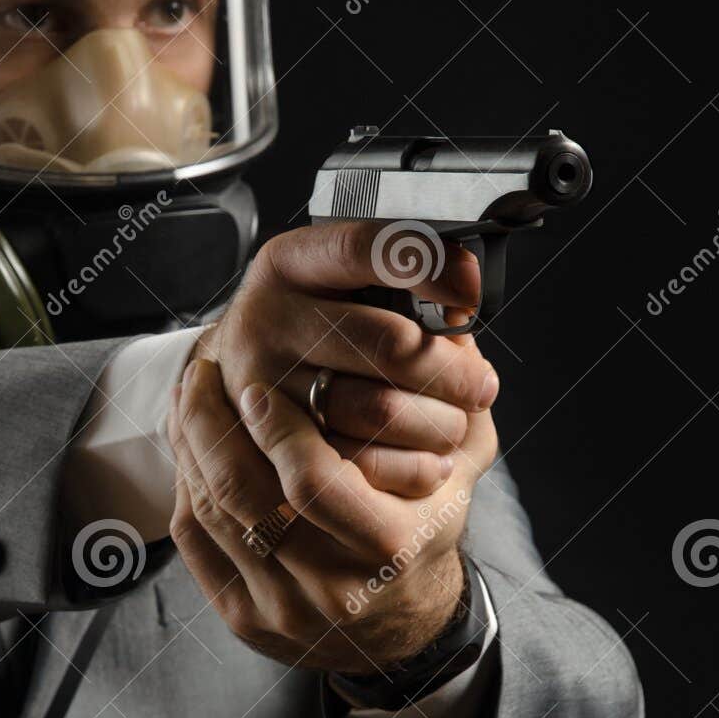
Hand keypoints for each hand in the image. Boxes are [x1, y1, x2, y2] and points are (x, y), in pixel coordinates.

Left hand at [167, 357, 496, 674]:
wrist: (404, 624)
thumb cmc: (428, 525)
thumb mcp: (461, 467)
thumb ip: (453, 401)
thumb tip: (442, 325)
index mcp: (389, 547)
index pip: (313, 483)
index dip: (276, 428)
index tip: (255, 387)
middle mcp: (333, 588)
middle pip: (244, 494)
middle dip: (211, 423)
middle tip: (201, 373)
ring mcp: (283, 609)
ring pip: (210, 513)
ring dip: (188, 446)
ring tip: (188, 398)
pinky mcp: (244, 619)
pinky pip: (194, 543)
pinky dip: (184, 486)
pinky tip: (188, 447)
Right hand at [194, 221, 497, 496]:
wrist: (238, 381)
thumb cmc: (314, 329)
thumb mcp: (336, 285)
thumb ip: (394, 283)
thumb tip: (462, 306)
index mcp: (288, 264)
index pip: (366, 249)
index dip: (430, 266)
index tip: (471, 291)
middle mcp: (266, 320)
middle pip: (388, 343)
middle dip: (452, 369)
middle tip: (480, 386)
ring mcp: (263, 385)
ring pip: (381, 409)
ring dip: (439, 422)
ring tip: (455, 422)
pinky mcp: (272, 447)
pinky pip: (363, 463)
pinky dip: (412, 467)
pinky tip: (430, 460)